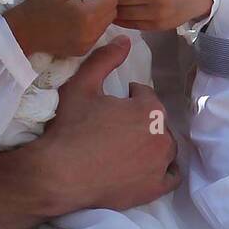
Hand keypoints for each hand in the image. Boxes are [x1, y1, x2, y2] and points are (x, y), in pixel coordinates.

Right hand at [5, 0, 117, 57]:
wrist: (21, 32)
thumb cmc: (39, 6)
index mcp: (88, 16)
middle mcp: (92, 32)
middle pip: (112, 11)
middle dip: (104, 0)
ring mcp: (88, 44)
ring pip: (106, 23)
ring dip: (99, 12)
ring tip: (79, 7)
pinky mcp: (83, 50)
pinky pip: (97, 33)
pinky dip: (93, 24)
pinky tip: (77, 20)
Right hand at [29, 36, 179, 215]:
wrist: (57, 175)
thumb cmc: (69, 128)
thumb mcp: (82, 86)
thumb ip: (105, 59)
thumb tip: (125, 39)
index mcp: (151, 109)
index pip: (146, 96)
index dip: (129, 97)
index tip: (115, 104)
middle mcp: (162, 136)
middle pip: (157, 122)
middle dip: (142, 120)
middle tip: (118, 126)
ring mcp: (161, 164)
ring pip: (166, 147)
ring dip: (153, 142)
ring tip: (130, 145)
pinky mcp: (154, 188)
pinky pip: (172, 176)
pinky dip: (165, 170)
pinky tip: (151, 168)